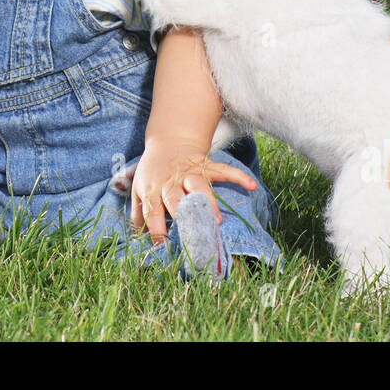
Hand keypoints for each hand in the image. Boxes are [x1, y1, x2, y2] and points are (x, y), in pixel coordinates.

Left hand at [129, 139, 257, 243]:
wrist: (168, 142)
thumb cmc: (152, 172)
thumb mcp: (138, 189)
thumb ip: (138, 213)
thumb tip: (139, 237)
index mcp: (152, 189)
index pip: (153, 212)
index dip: (157, 230)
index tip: (163, 247)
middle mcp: (170, 181)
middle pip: (175, 198)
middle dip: (182, 215)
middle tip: (191, 234)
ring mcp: (189, 172)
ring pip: (199, 186)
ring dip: (207, 201)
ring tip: (216, 219)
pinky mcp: (206, 165)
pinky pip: (223, 170)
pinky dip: (238, 176)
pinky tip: (251, 185)